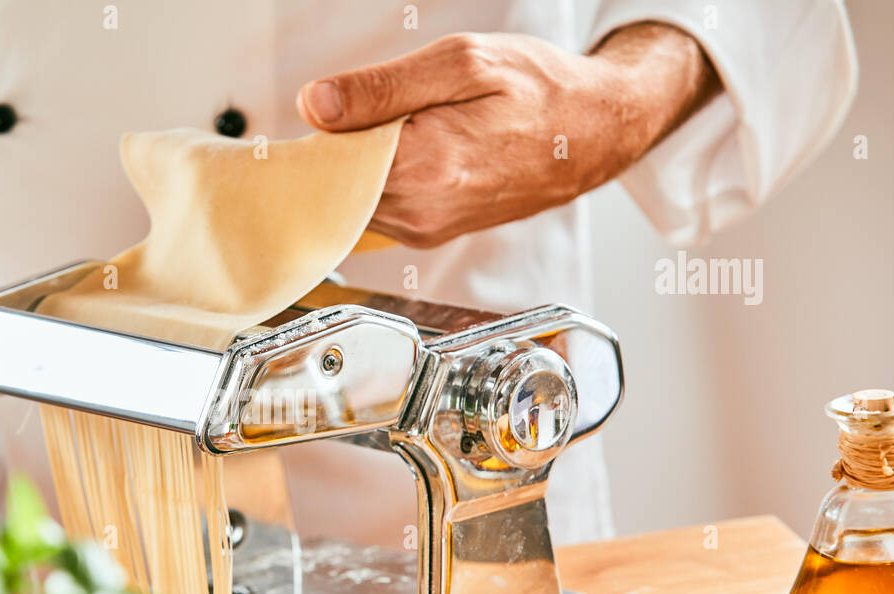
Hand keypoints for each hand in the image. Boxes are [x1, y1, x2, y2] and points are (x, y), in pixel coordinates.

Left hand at [297, 26, 718, 246]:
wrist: (595, 133)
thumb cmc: (541, 91)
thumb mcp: (462, 62)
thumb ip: (383, 87)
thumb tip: (315, 104)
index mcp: (426, 166)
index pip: (330, 166)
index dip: (309, 141)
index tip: (299, 124)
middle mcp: (422, 211)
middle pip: (336, 191)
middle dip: (324, 157)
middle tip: (323, 122)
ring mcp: (426, 227)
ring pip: (354, 204)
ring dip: (347, 172)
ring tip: (363, 133)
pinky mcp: (430, 231)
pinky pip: (377, 211)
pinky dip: (368, 184)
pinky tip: (385, 155)